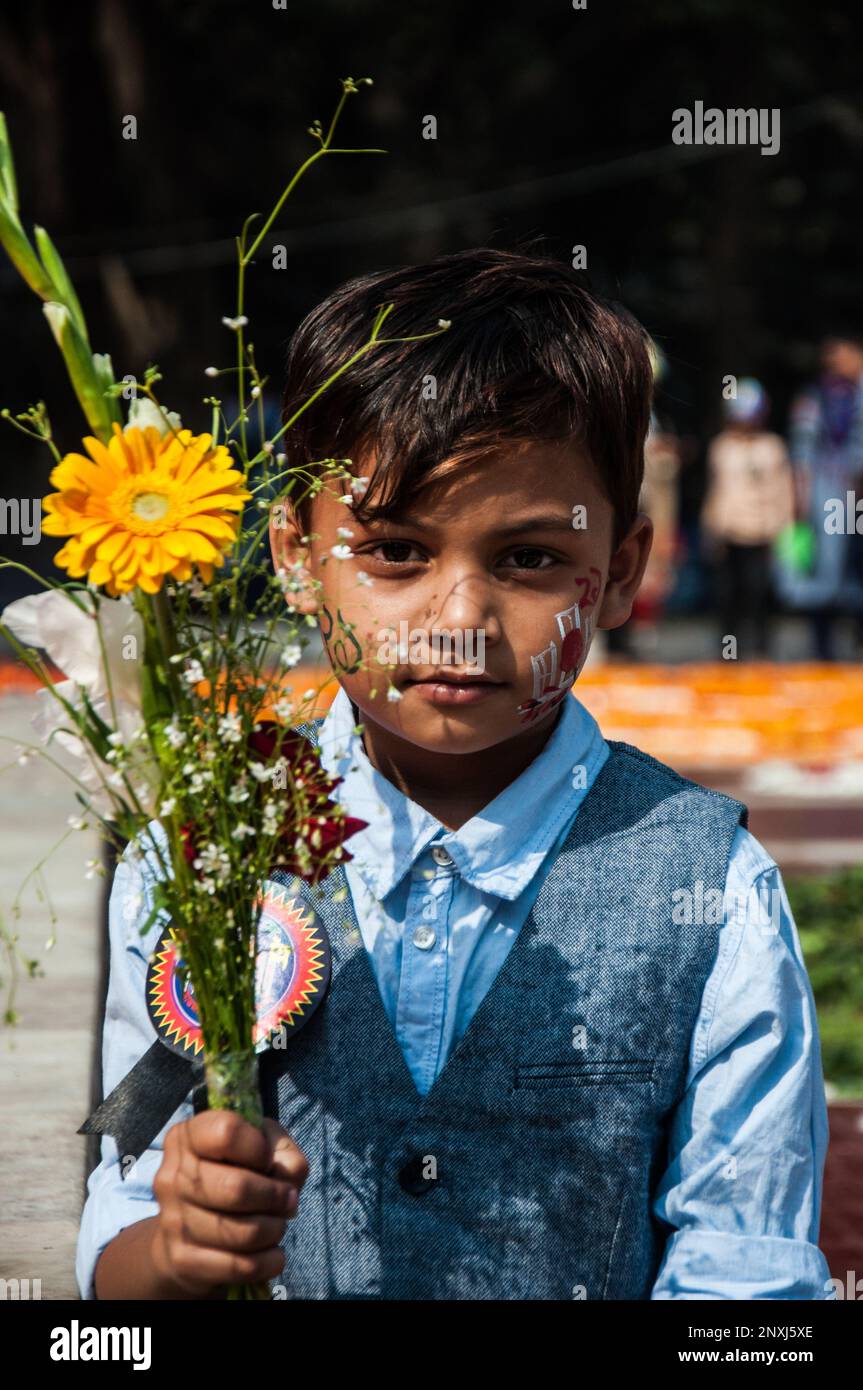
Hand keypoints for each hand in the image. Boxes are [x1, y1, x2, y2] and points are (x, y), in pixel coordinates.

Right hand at [150, 1111, 308, 1297]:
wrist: (188, 1232)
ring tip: (277, 1226)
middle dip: (275, 1197)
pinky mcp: (183, 1260)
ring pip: (242, 1233)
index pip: (226, 1132)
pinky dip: (269, 1262)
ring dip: (274, 1231)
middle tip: (287, 1201)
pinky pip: (239, 1266)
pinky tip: (273, 1253)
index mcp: (188, 1137)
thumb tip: (288, 1176)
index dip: (258, 1148)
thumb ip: (282, 1151)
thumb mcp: (260, 1148)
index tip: (266, 1160)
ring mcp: (174, 1220)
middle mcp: (174, 1176)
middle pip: (236, 1188)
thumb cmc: (233, 1176)